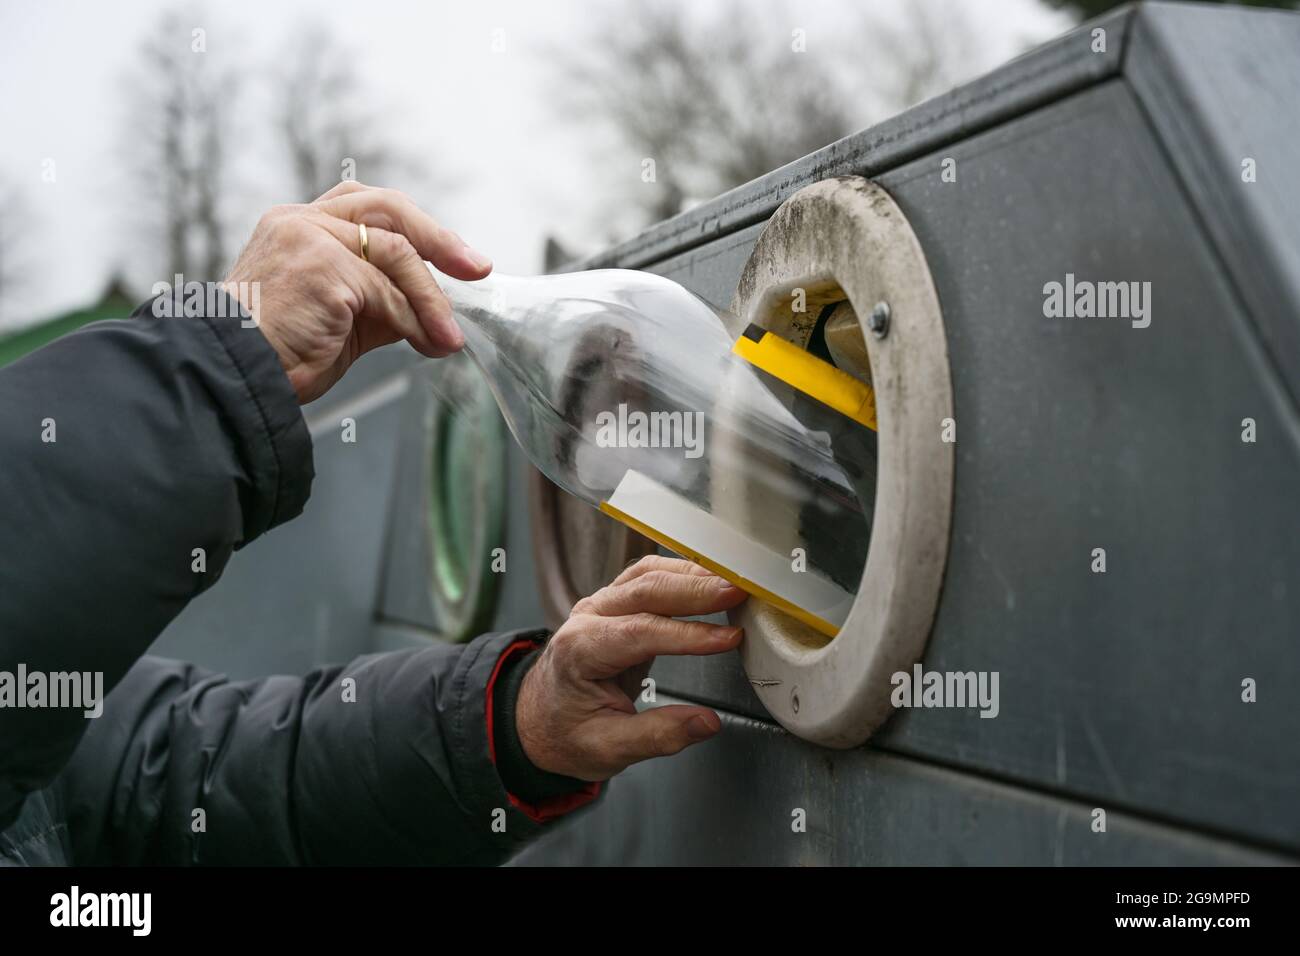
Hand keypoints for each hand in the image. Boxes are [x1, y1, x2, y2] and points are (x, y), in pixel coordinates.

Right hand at [222, 182, 491, 403]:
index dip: (419, 228)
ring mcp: (309, 238)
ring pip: (396, 255)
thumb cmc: (279, 353)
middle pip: (387, 209)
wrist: (235, 376)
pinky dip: (414, 321)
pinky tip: (425, 343)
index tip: (459, 256)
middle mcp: (301, 221)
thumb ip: (379, 298)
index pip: (369, 207)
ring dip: (432, 300)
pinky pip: (387, 293)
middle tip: (477, 268)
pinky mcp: (322, 268)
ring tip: (449, 337)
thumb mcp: (338, 316)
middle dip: (440, 239)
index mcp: (299, 224)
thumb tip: (433, 311)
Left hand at [515, 556, 747, 780]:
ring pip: (648, 574)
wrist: (537, 721)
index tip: (727, 638)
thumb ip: (658, 736)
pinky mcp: (616, 604)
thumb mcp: (607, 749)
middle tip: (739, 591)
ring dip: (692, 575)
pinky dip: (682, 574)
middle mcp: (587, 618)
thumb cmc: (564, 733)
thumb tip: (706, 723)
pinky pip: (649, 577)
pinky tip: (709, 578)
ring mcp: (600, 606)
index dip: (688, 634)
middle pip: (645, 589)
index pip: (640, 632)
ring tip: (733, 581)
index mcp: (580, 650)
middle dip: (697, 589)